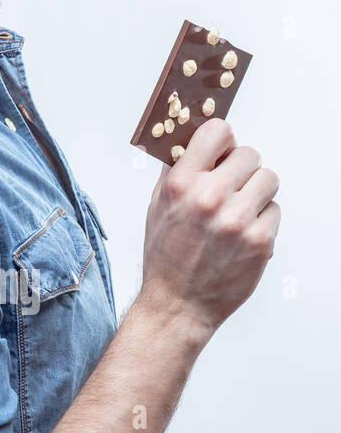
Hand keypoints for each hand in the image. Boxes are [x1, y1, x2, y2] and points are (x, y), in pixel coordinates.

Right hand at [140, 118, 280, 337]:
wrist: (178, 301)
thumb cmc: (166, 253)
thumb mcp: (157, 205)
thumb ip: (177, 171)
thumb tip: (195, 141)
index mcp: (180, 183)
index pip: (218, 131)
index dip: (223, 140)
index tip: (221, 152)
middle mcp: (208, 197)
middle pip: (250, 154)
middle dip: (242, 169)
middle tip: (232, 186)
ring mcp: (237, 220)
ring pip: (269, 179)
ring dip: (257, 192)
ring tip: (239, 210)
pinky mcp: (261, 241)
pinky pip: (276, 210)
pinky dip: (263, 219)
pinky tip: (243, 233)